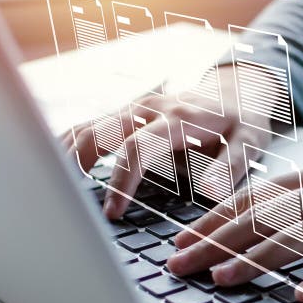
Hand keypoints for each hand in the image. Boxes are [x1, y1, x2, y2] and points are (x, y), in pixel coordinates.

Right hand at [61, 65, 271, 218]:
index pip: (138, 147)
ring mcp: (136, 108)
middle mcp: (151, 108)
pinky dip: (71, 143)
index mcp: (179, 118)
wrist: (238, 90)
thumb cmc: (243, 121)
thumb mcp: (249, 143)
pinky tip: (60, 167)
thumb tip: (209, 193)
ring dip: (67, 153)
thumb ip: (229, 168)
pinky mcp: (129, 112)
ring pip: (89, 125)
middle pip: (101, 131)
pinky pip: (92, 124)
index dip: (121, 179)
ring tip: (53, 188)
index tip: (112, 212)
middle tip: (69, 204)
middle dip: (80, 165)